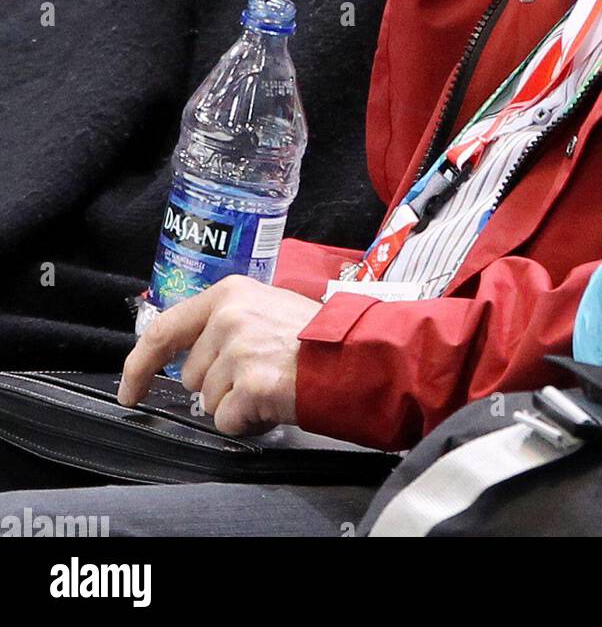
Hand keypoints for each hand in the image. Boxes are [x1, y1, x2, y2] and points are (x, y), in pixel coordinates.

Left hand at [118, 276, 320, 434]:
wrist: (355, 354)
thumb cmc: (316, 335)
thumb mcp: (267, 307)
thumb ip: (227, 322)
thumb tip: (194, 354)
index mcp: (229, 294)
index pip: (164, 330)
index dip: (139, 366)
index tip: (131, 390)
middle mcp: (229, 318)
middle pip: (192, 375)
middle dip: (219, 385)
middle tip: (259, 373)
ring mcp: (238, 351)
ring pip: (210, 401)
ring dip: (236, 403)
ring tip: (273, 385)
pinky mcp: (251, 385)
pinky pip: (229, 421)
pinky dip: (249, 422)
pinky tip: (275, 402)